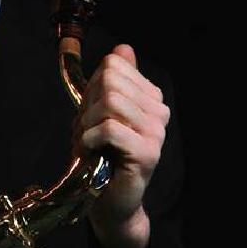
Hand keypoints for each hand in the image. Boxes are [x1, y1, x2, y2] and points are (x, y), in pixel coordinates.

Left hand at [76, 44, 169, 247]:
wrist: (106, 200)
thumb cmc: (100, 156)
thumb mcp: (98, 111)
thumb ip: (112, 81)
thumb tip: (124, 47)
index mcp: (149, 98)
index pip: (114, 66)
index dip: (92, 88)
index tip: (91, 113)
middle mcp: (159, 111)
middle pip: (112, 81)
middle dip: (88, 105)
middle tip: (89, 131)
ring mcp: (156, 132)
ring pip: (111, 102)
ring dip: (88, 123)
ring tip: (91, 142)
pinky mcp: (147, 152)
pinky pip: (110, 128)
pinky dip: (90, 138)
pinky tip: (93, 151)